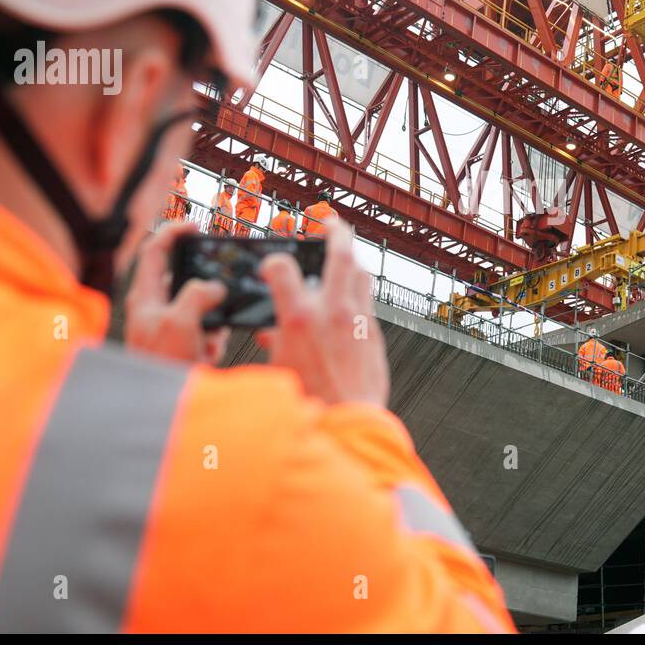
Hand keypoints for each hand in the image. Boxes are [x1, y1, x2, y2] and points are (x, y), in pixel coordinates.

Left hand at [124, 222, 230, 363]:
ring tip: (209, 337)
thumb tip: (213, 288)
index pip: (155, 250)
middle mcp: (154, 308)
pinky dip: (212, 338)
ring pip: (198, 306)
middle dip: (205, 284)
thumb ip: (197, 295)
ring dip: (212, 317)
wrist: (160, 407)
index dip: (174, 231)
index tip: (196, 225)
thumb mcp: (180, 322)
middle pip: (183, 278)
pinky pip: (205, 330)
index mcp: (145, 296)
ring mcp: (169, 328)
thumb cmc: (159, 366)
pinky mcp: (182, 345)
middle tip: (220, 284)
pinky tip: (209, 352)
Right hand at [256, 218, 388, 407]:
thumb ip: (275, 341)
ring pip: (360, 272)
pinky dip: (359, 284)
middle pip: (338, 254)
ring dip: (351, 256)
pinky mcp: (373, 332)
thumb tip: (270, 330)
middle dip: (335, 231)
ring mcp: (357, 319)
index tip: (271, 267)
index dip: (273, 262)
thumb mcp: (279, 369)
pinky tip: (354, 287)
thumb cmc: (309, 401)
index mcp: (298, 319)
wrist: (350, 422)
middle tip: (331, 222)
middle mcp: (331, 311)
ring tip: (345, 250)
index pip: (282, 268)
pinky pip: (368, 296)